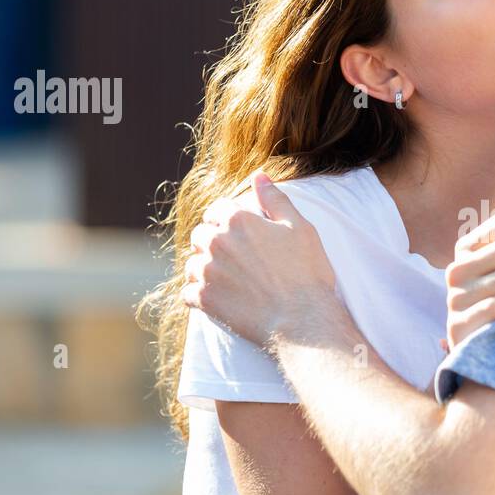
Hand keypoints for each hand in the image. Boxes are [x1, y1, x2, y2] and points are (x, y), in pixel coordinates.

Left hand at [182, 171, 336, 345]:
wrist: (303, 319)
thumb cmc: (306, 273)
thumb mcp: (299, 228)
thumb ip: (275, 199)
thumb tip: (259, 175)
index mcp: (237, 220)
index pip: (217, 210)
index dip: (227, 219)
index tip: (240, 233)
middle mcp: (215, 242)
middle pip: (200, 236)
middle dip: (213, 243)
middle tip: (235, 258)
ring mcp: (206, 272)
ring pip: (192, 264)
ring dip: (204, 269)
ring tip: (228, 280)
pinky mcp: (204, 299)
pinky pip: (188, 293)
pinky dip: (198, 295)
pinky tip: (217, 298)